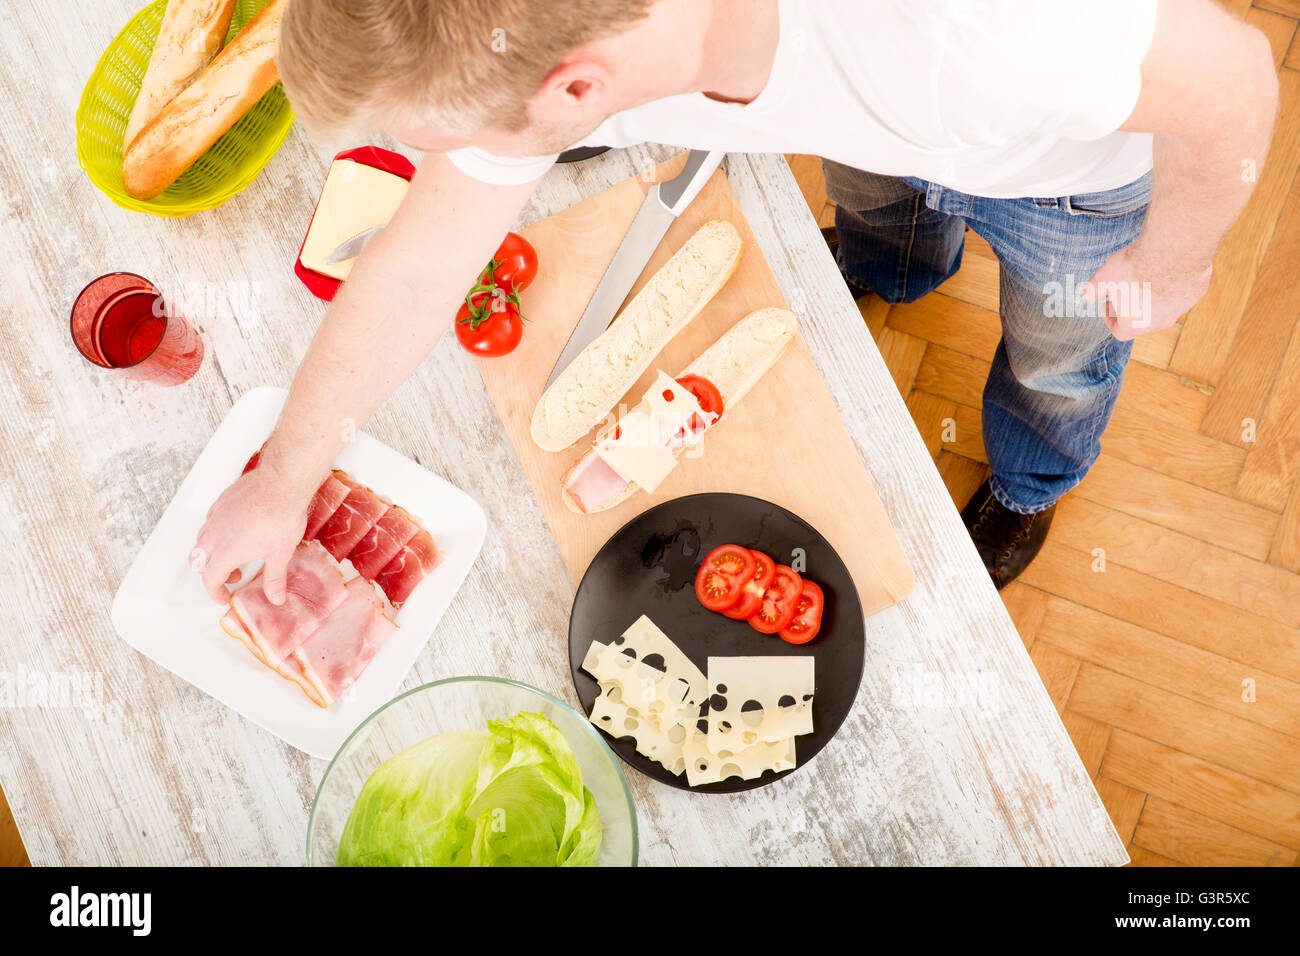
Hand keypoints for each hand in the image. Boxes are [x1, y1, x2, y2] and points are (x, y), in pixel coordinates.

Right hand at [192, 465, 311, 604]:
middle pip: (199, 562)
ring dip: (212, 553)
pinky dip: (216, 533)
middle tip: (233, 577)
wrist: (281, 483)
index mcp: (225, 553)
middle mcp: (214, 535)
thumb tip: (276, 599)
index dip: (215, 593)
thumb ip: (275, 580)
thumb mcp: (280, 554)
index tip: (223, 597)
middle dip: (212, 574)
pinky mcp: (221, 502)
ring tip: (236, 555)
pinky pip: (210, 522)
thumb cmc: (281, 517)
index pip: (210, 580)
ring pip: (201, 541)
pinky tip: (235, 531)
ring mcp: (215, 517)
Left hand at [1081, 245, 1212, 341]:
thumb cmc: (1135, 267)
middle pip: (1143, 320)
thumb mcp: (1104, 277)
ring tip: (1144, 275)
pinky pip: (1181, 292)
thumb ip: (1092, 289)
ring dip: (1152, 296)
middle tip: (1124, 289)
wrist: (1173, 251)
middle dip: (1131, 307)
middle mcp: (1161, 322)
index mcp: (1136, 325)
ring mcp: (1182, 307)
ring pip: (1164, 307)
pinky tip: (1165, 266)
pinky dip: (1172, 283)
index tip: (1107, 304)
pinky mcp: (1196, 292)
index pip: (1120, 332)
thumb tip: (1084, 294)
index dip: (1109, 319)